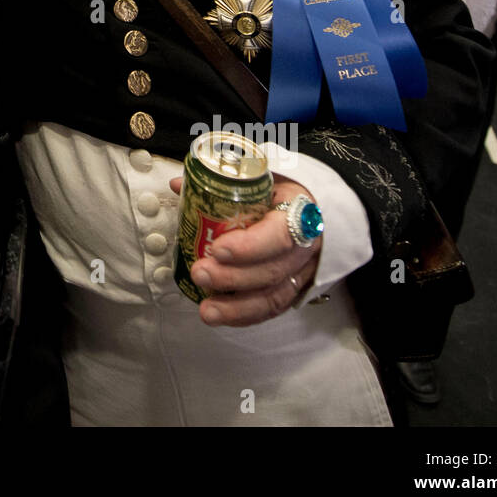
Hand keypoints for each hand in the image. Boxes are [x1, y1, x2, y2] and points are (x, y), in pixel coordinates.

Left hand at [169, 174, 320, 326]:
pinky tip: (221, 316)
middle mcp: (305, 246)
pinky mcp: (297, 289)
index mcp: (299, 212)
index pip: (279, 234)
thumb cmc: (284, 193)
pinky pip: (273, 308)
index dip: (249, 246)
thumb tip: (177, 185)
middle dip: (232, 278)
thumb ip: (222, 183)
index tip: (217, 249)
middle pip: (272, 270)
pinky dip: (246, 315)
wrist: (319, 209)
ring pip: (274, 296)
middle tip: (200, 274)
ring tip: (207, 311)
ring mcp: (303, 271)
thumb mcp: (262, 180)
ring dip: (237, 307)